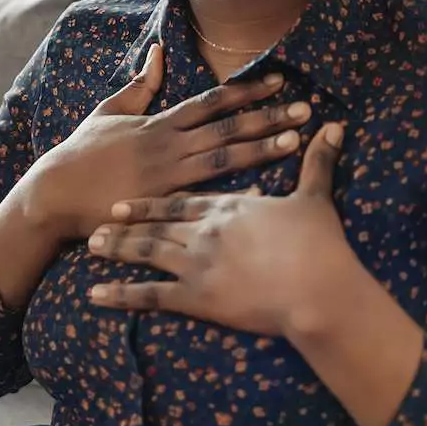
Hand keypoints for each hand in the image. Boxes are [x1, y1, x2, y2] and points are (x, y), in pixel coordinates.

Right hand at [21, 43, 310, 242]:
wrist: (53, 194)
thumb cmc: (80, 154)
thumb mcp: (107, 112)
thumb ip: (139, 85)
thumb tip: (158, 52)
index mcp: (157, 123)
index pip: (210, 102)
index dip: (246, 90)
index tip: (277, 81)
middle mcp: (167, 146)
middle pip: (226, 128)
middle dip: (266, 117)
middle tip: (304, 109)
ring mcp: (166, 177)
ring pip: (222, 160)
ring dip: (260, 149)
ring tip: (294, 141)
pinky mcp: (160, 205)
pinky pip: (203, 199)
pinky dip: (233, 194)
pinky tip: (262, 192)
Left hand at [86, 122, 358, 337]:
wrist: (318, 290)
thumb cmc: (318, 246)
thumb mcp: (316, 199)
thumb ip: (318, 163)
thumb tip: (335, 128)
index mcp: (226, 206)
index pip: (181, 197)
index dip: (153, 197)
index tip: (129, 196)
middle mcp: (203, 230)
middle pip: (156, 222)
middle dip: (126, 220)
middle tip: (98, 217)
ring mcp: (195, 263)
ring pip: (146, 252)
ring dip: (118, 249)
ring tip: (91, 247)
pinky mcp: (195, 298)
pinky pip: (149, 296)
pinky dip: (120, 295)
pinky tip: (95, 295)